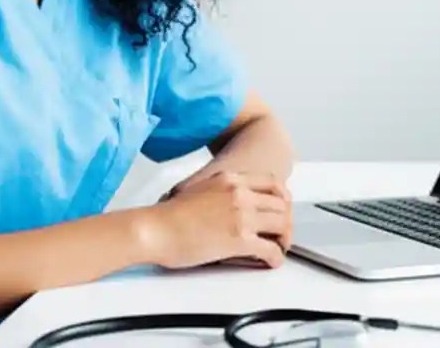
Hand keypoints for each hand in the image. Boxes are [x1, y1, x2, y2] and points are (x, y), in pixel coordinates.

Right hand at [146, 171, 292, 269]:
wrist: (154, 228)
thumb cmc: (167, 216)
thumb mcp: (196, 188)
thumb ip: (215, 191)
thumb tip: (221, 202)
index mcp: (229, 179)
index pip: (271, 182)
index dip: (282, 197)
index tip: (284, 206)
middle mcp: (240, 193)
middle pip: (280, 203)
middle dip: (285, 219)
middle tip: (283, 231)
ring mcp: (242, 215)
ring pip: (281, 224)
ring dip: (284, 237)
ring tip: (280, 247)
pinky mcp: (240, 239)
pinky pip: (271, 248)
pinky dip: (276, 257)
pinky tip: (272, 261)